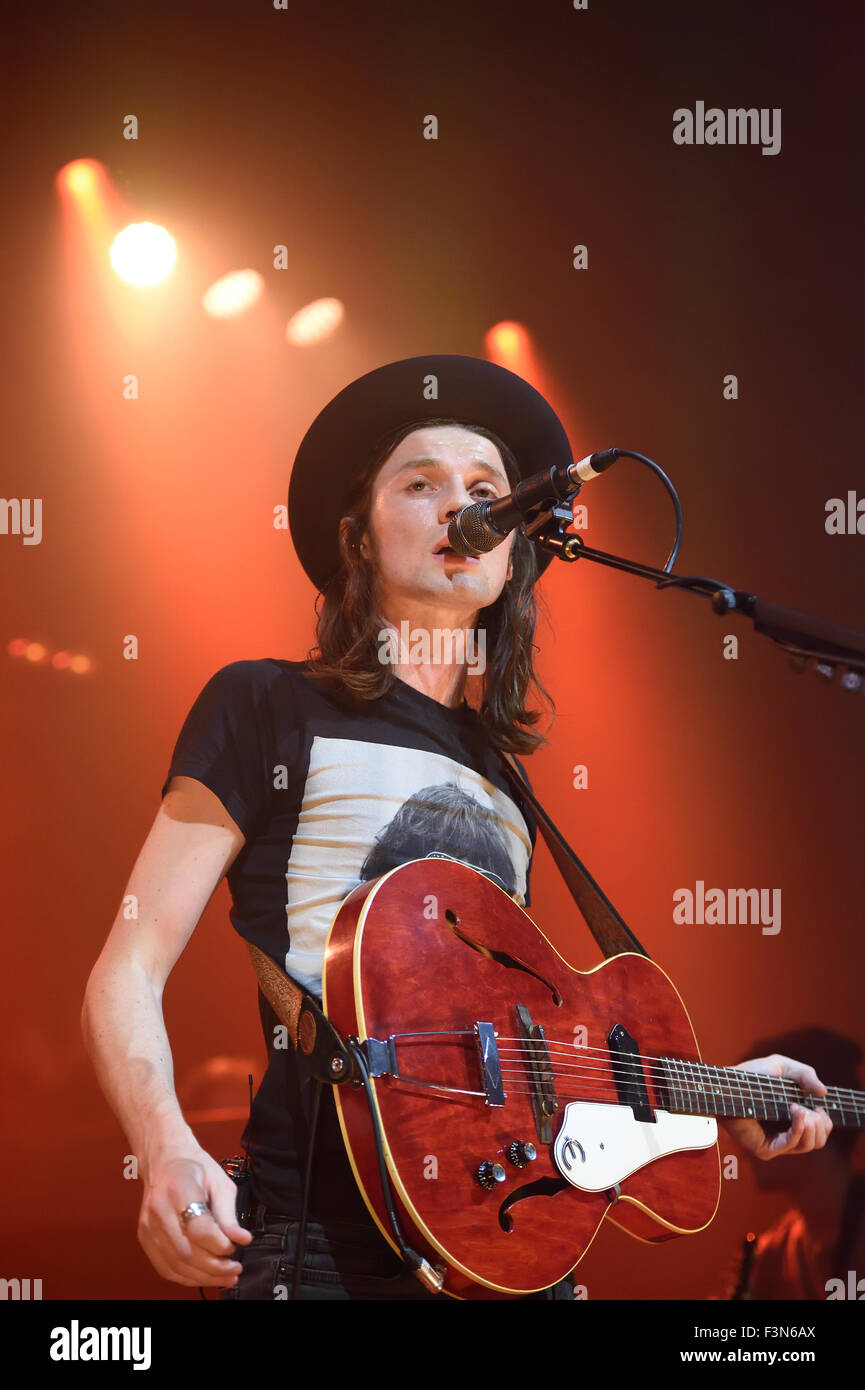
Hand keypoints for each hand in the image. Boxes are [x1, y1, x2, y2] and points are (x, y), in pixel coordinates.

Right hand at [137, 1146, 252, 1286]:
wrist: (164, 1160)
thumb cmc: (195, 1168)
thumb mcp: (220, 1181)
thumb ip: (229, 1214)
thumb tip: (242, 1240)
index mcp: (179, 1188)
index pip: (198, 1228)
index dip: (219, 1244)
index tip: (235, 1247)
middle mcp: (159, 1209)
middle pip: (186, 1251)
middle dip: (215, 1267)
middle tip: (235, 1269)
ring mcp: (148, 1226)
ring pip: (176, 1264)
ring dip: (203, 1277)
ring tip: (226, 1277)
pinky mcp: (144, 1237)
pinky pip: (165, 1267)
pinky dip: (186, 1277)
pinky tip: (205, 1277)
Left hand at [720, 1053, 832, 1159]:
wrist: (726, 1084)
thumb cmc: (750, 1075)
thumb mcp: (782, 1067)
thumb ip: (805, 1074)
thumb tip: (824, 1093)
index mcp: (791, 1120)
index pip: (820, 1133)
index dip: (825, 1122)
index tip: (818, 1107)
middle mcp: (785, 1134)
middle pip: (818, 1141)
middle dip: (820, 1124)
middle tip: (809, 1109)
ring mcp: (775, 1143)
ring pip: (808, 1145)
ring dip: (811, 1125)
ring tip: (799, 1108)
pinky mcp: (765, 1149)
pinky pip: (792, 1144)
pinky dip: (799, 1128)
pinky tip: (797, 1111)